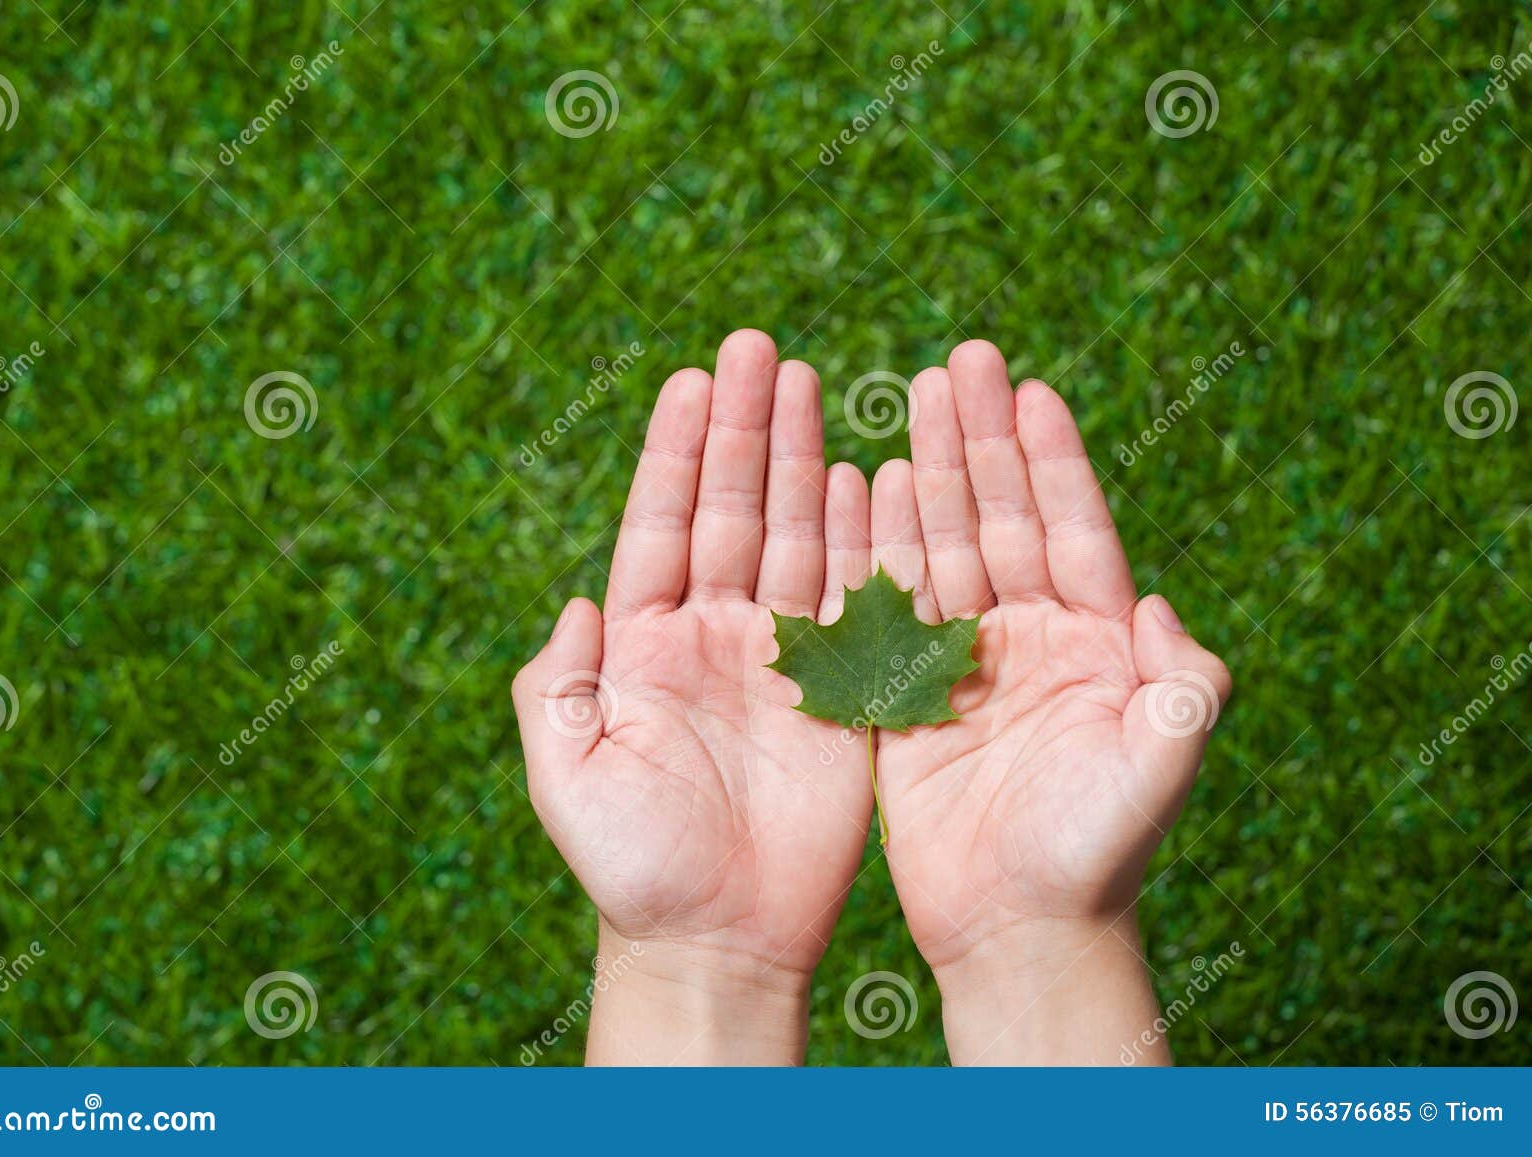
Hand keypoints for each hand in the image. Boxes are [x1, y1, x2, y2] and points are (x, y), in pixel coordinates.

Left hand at [512, 330, 874, 1063]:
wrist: (715, 938)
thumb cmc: (630, 866)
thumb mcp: (568, 777)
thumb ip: (559, 685)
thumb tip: (575, 599)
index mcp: (644, 644)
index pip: (662, 525)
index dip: (677, 453)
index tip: (693, 378)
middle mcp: (710, 636)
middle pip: (731, 511)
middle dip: (744, 430)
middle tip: (759, 347)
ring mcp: (776, 659)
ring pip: (793, 539)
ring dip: (799, 462)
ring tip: (809, 383)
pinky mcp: (836, 694)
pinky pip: (851, 602)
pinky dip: (858, 540)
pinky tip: (860, 477)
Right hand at [871, 340, 1231, 1063]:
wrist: (1020, 930)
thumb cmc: (1100, 854)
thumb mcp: (1162, 767)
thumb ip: (1180, 683)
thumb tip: (1158, 600)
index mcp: (1095, 644)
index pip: (1072, 529)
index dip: (1052, 460)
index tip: (1030, 389)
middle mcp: (1030, 639)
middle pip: (1002, 517)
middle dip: (981, 439)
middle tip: (960, 361)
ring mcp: (966, 662)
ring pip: (944, 547)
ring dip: (928, 474)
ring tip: (909, 399)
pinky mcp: (909, 695)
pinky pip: (890, 606)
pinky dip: (878, 547)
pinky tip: (864, 488)